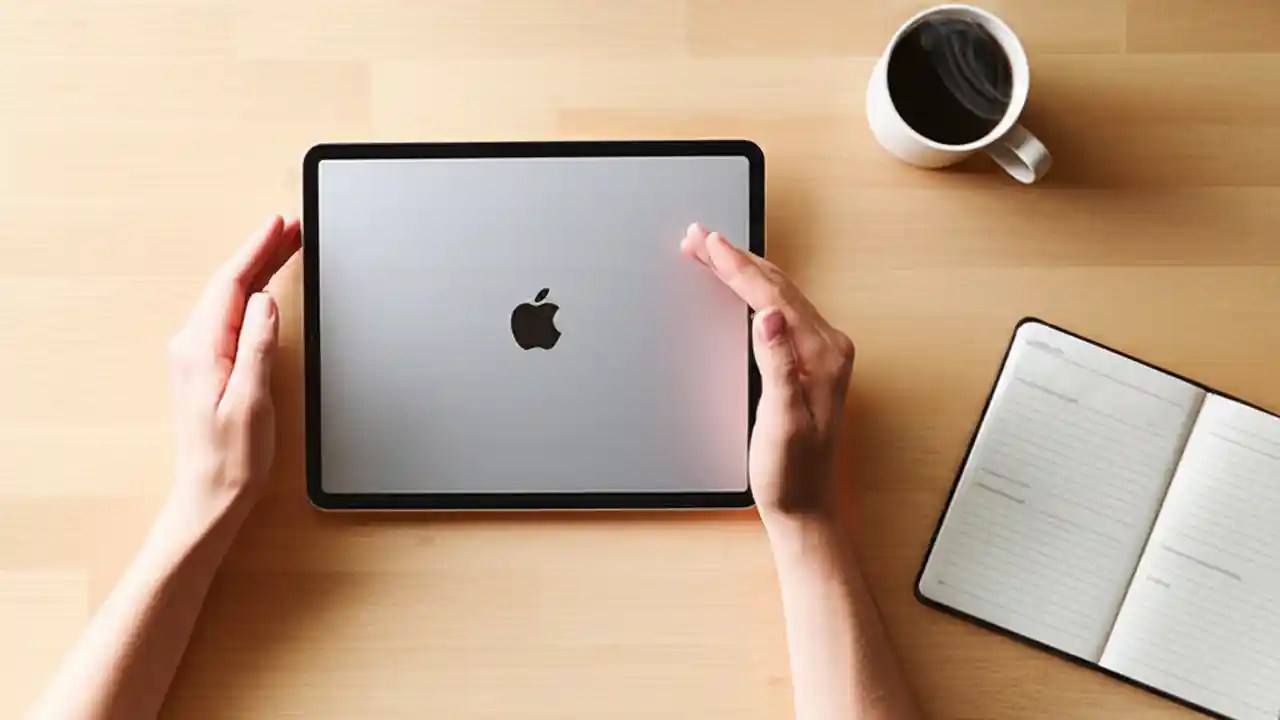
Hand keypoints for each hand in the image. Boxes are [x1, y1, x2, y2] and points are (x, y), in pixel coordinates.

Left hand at [165, 216, 300, 526]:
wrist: (210, 495)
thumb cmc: (232, 457)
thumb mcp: (252, 399)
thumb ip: (256, 345)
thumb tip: (264, 300)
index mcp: (201, 348)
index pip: (230, 283)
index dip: (257, 250)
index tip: (279, 225)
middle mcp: (191, 346)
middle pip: (229, 285)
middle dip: (261, 253)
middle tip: (292, 229)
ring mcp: (196, 355)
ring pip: (230, 297)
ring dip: (257, 270)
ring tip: (285, 248)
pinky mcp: (206, 366)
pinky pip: (229, 315)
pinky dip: (251, 293)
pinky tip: (265, 289)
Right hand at [680, 224, 853, 523]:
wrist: (806, 506)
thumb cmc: (792, 472)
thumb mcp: (782, 420)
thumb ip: (778, 365)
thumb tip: (770, 315)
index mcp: (822, 355)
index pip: (772, 295)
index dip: (735, 266)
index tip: (707, 242)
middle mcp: (828, 347)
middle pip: (776, 286)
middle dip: (734, 258)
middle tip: (697, 238)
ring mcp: (820, 353)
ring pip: (778, 294)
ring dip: (743, 270)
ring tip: (709, 251)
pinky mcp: (808, 362)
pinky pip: (780, 310)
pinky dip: (753, 290)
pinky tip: (738, 285)